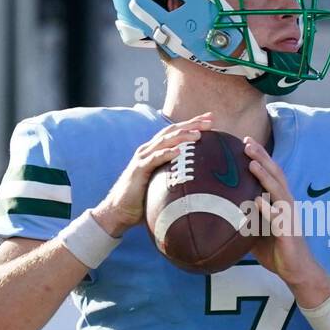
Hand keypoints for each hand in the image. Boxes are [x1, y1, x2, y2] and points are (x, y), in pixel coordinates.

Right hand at [91, 113, 214, 237]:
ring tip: (198, 134)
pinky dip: (167, 153)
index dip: (193, 124)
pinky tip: (179, 151)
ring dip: (182, 136)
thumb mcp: (163, 184)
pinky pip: (154, 159)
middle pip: (172, 131)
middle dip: (192, 124)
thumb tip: (203, 184)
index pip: (176, 132)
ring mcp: (143, 158)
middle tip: (210, 120)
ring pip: (164, 141)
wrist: (119, 210)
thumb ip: (177, 178)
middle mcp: (149, 150)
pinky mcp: (139, 170)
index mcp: (155, 151)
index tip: (211, 119)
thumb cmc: (143, 199)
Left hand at [242, 137, 329, 304]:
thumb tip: (218, 211)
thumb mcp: (254, 230)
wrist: (296, 271)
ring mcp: (289, 217)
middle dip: (262, 157)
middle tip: (247, 142)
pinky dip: (269, 208)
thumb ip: (243, 217)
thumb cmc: (275, 249)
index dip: (260, 157)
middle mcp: (286, 205)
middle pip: (275, 175)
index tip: (246, 142)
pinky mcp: (289, 233)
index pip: (270, 174)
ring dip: (266, 176)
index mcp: (279, 201)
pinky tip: (258, 200)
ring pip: (278, 191)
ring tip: (253, 163)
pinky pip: (279, 218)